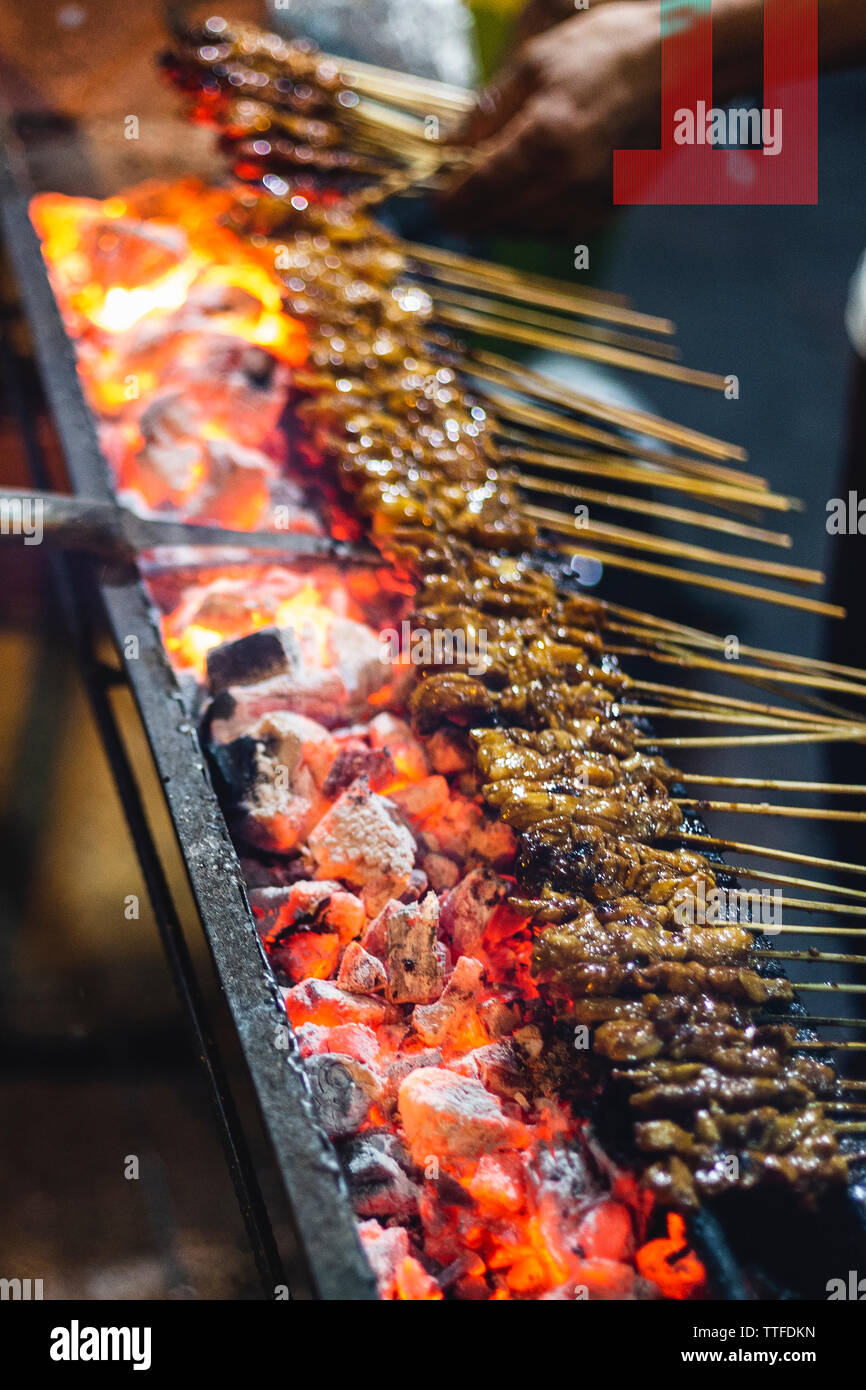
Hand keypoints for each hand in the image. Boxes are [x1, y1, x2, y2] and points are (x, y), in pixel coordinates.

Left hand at [442, 2, 661, 233]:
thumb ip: (486, 113)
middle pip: (495, 219)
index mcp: (543, 138)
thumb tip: (447, 147)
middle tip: (451, 205)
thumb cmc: (607, 51)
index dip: (447, 203)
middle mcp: (567, 179)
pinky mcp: (610, 210)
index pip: (476, 191)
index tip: (434, 203)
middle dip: (468, 215)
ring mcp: (592, 200)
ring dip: (499, 220)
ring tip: (486, 200)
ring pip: (525, 230)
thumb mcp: (535, 64)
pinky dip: (533, 223)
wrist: (684, 63)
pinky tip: (525, 204)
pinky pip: (557, 232)